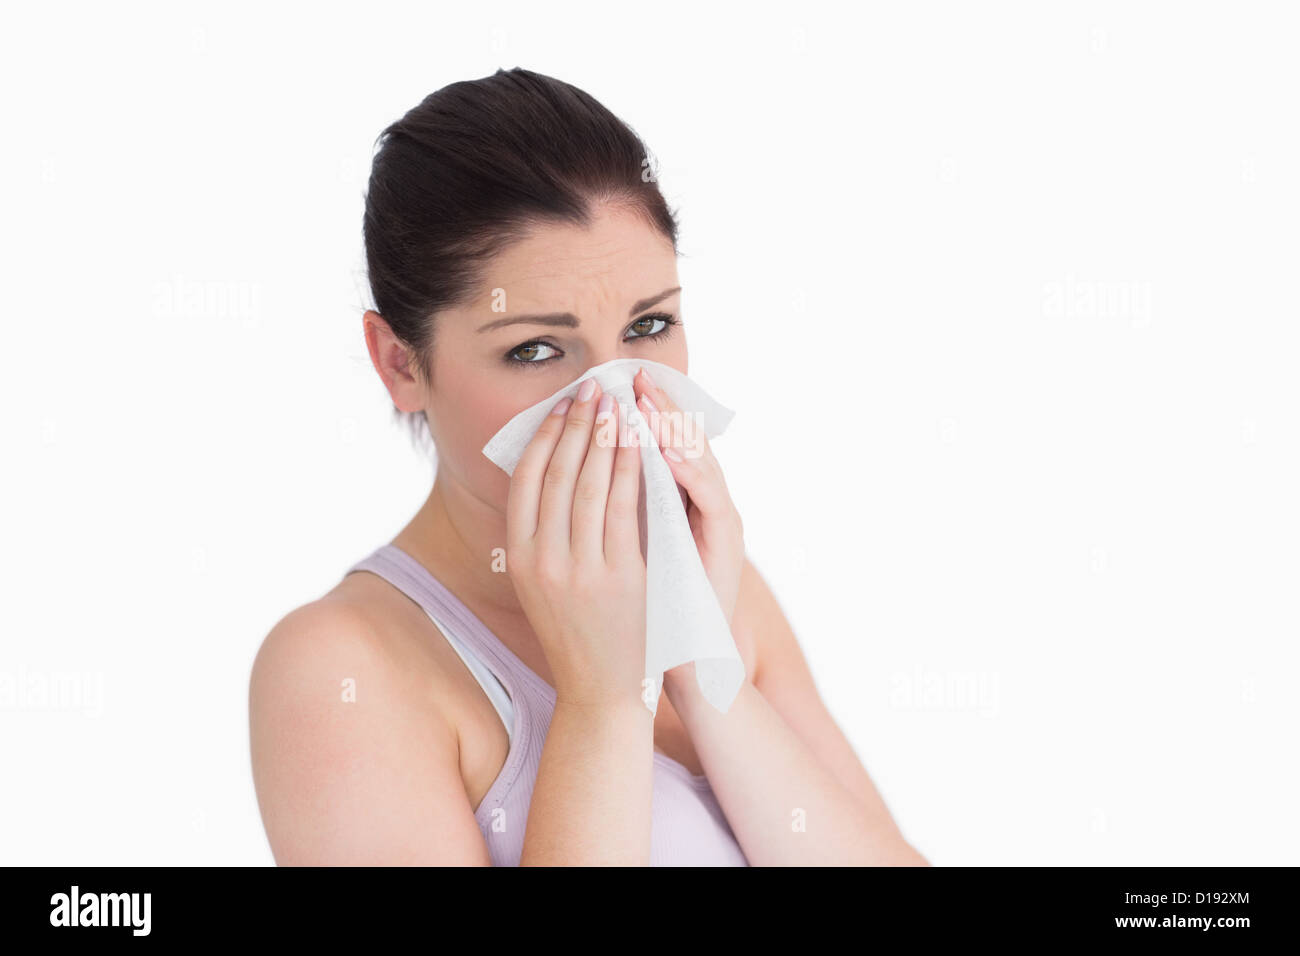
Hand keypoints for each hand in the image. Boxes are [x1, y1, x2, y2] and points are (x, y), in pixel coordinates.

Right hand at [505, 379, 647, 710]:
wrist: (600, 691)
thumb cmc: (574, 632)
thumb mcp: (540, 583)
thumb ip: (540, 535)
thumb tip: (544, 473)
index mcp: (519, 556)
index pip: (527, 480)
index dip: (546, 436)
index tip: (563, 406)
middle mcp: (543, 559)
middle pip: (560, 473)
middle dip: (579, 424)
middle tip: (595, 388)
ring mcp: (582, 568)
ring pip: (594, 485)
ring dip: (607, 437)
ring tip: (619, 404)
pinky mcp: (621, 577)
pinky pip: (629, 509)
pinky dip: (635, 470)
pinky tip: (643, 445)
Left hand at [632, 367, 745, 629]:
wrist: (688, 655)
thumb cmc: (655, 604)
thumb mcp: (636, 547)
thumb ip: (623, 507)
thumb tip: (584, 467)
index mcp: (684, 500)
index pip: (666, 443)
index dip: (645, 412)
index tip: (617, 383)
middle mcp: (708, 502)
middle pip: (686, 440)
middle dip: (661, 406)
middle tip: (637, 377)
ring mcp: (722, 520)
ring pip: (701, 459)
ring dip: (675, 428)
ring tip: (650, 401)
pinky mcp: (729, 542)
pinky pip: (710, 498)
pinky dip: (689, 471)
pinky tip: (667, 451)